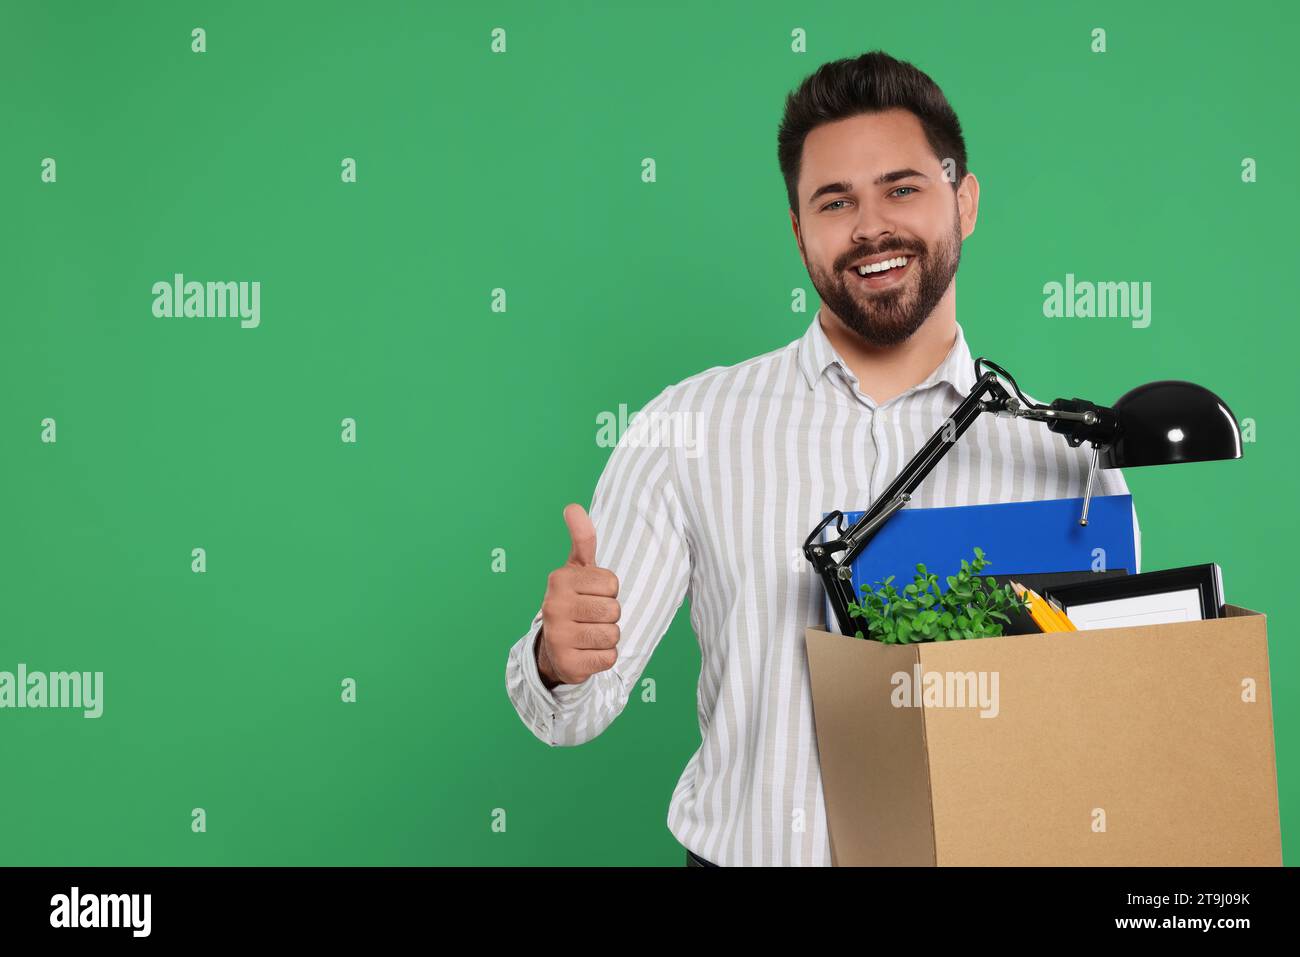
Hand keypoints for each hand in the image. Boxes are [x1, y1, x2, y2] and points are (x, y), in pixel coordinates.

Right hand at [536, 504, 620, 687]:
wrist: (554, 647)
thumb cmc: (574, 601)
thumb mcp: (577, 569)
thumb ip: (582, 539)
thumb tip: (573, 507)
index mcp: (559, 579)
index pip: (611, 583)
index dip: (608, 591)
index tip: (591, 595)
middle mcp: (553, 606)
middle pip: (613, 609)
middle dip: (610, 615)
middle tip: (591, 617)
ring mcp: (558, 636)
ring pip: (613, 635)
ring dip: (608, 637)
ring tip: (589, 634)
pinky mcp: (568, 664)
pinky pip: (609, 658)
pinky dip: (604, 657)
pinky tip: (587, 652)